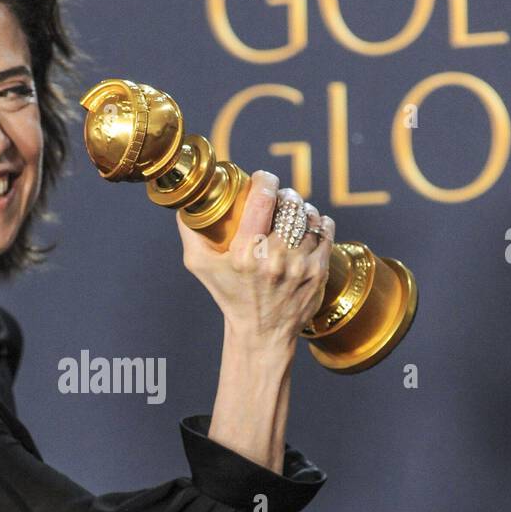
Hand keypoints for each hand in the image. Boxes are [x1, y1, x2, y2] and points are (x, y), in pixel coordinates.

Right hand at [176, 171, 334, 348]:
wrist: (262, 333)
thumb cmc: (230, 296)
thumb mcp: (200, 267)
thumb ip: (190, 233)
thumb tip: (186, 202)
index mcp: (245, 254)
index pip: (263, 200)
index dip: (265, 180)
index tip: (263, 178)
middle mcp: (274, 259)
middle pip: (289, 204)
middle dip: (284, 194)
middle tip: (278, 197)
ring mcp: (299, 265)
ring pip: (309, 215)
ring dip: (302, 208)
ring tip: (293, 212)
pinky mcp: (318, 272)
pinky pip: (325, 230)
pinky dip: (319, 221)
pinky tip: (310, 223)